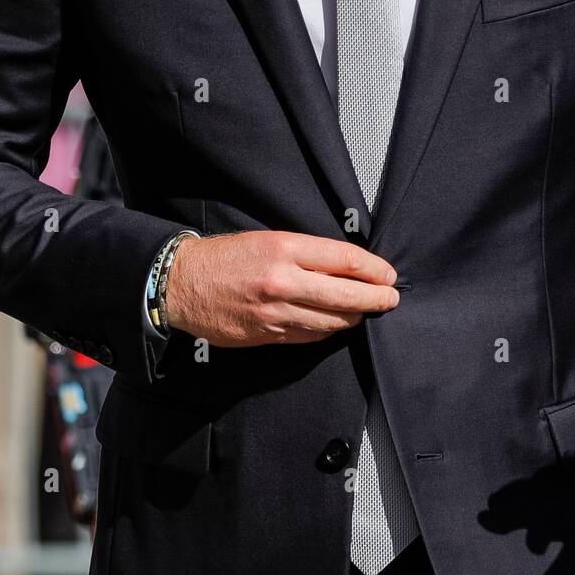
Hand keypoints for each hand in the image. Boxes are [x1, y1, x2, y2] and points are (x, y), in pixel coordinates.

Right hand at [165, 230, 399, 345]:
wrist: (183, 283)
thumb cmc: (228, 257)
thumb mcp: (268, 238)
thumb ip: (306, 252)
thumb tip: (346, 266)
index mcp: (285, 248)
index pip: (345, 260)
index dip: (374, 270)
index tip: (388, 275)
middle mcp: (283, 280)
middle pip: (346, 296)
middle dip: (375, 299)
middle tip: (391, 299)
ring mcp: (276, 312)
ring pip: (331, 322)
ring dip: (354, 318)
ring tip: (365, 312)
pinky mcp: (268, 334)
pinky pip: (310, 336)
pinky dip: (328, 331)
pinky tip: (335, 325)